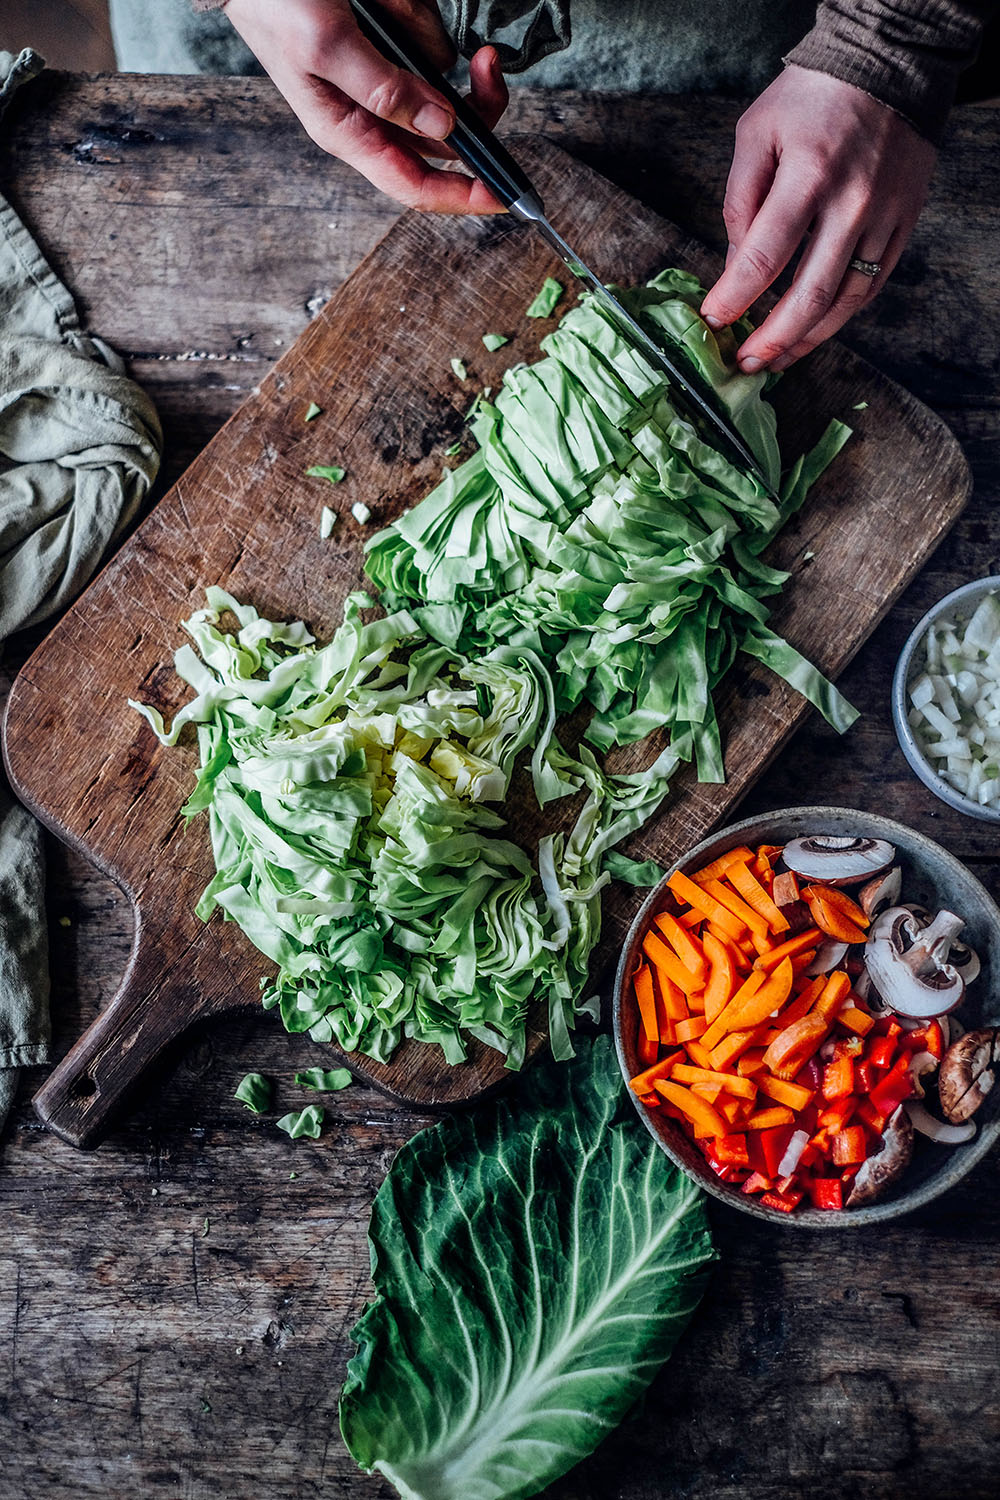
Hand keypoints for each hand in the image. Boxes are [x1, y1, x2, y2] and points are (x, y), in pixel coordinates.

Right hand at [224, 0, 508, 212]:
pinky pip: (426, 44)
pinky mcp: (388, 50)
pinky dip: (419, 19)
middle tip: (488, 64)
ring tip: (395, 8)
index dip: (462, 196)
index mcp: (349, 133)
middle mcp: (370, 117)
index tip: (502, 194)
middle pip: (444, 140)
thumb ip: (383, 89)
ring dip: (429, 42)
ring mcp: (382, 83)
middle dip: (474, 105)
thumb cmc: (274, 3)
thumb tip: (442, 126)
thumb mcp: (325, 45)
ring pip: (440, 85)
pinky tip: (391, 2)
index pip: (414, 185)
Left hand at [700, 66, 936, 371]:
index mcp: (808, 176)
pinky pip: (871, 285)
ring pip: (845, 300)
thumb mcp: (756, 133)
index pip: (765, 257)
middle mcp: (852, 203)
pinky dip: (840, 315)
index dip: (735, 297)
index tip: (714, 320)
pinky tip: (813, 329)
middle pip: (810, 294)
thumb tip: (733, 263)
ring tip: (776, 360)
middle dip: (773, 338)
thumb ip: (740, 200)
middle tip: (745, 363)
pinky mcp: (904, 224)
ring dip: (807, 339)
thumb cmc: (811, 97)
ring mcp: (884, 217)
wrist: (886, 67)